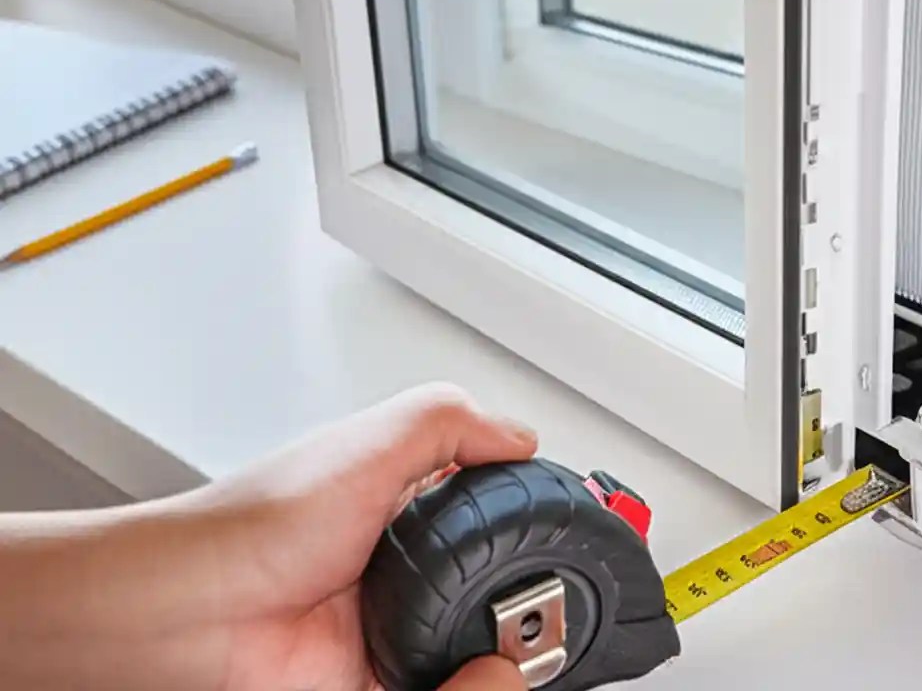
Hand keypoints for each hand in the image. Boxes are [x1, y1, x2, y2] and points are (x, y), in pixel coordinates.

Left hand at [192, 383, 538, 689]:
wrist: (194, 615)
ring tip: (514, 646)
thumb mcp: (368, 443)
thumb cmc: (256, 527)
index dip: (521, 513)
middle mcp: (398, 561)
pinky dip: (458, 687)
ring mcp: (390, 623)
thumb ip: (446, 422)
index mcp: (401, 498)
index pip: (486, 501)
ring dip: (491, 648)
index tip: (561, 527)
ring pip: (470, 642)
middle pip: (487, 578)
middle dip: (515, 595)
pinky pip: (438, 687)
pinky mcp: (378, 678)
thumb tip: (518, 434)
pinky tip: (470, 674)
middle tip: (541, 604)